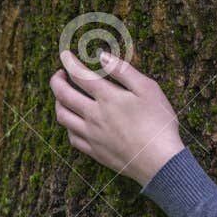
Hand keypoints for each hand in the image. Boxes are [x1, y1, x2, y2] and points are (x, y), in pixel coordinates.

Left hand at [49, 48, 185, 186]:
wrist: (160, 162)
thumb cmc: (159, 123)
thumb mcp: (148, 89)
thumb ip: (123, 71)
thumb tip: (102, 57)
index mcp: (107, 98)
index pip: (80, 75)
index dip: (69, 62)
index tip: (65, 55)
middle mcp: (94, 116)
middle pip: (63, 95)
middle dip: (56, 81)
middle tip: (58, 74)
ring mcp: (92, 135)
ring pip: (63, 117)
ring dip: (58, 103)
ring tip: (62, 96)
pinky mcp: (95, 152)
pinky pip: (72, 137)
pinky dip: (68, 126)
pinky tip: (73, 122)